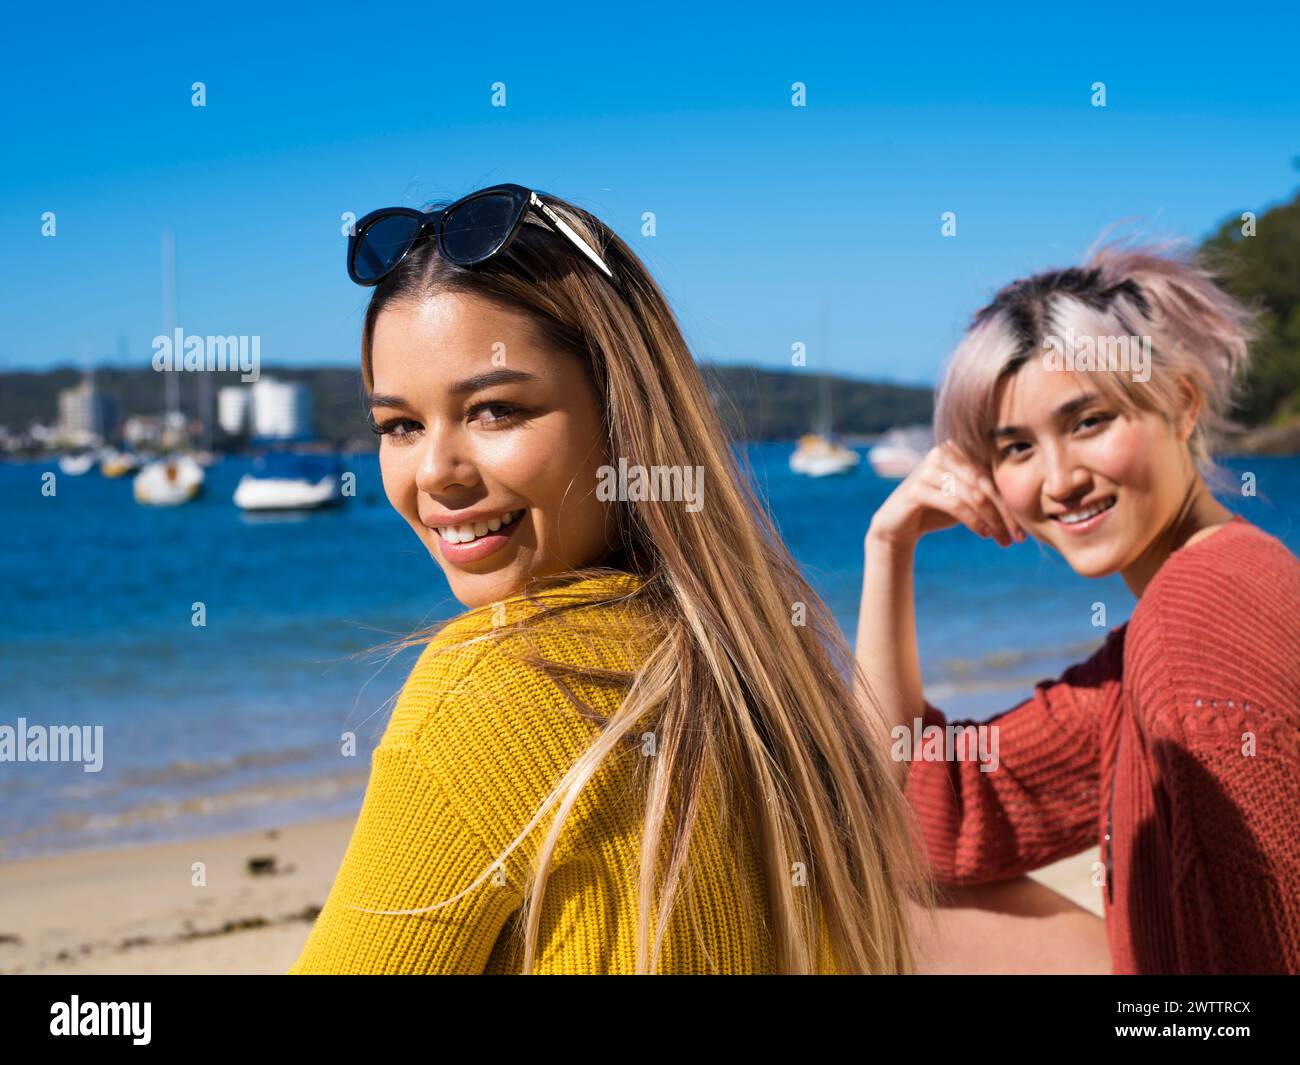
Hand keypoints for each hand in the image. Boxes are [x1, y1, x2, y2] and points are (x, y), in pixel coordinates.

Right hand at [867, 440, 1025, 549]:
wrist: (898, 524)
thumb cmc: (939, 509)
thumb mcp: (967, 498)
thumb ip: (989, 492)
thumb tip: (1029, 502)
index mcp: (959, 448)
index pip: (994, 474)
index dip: (1012, 501)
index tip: (1026, 527)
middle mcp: (943, 453)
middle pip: (986, 484)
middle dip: (1006, 513)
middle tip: (1019, 537)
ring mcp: (928, 468)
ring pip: (974, 495)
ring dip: (993, 521)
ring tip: (1003, 540)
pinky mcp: (917, 488)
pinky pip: (955, 504)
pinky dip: (973, 521)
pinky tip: (984, 534)